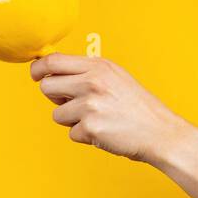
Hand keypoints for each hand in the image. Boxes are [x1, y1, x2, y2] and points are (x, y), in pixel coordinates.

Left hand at [30, 53, 183, 163]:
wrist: (160, 132)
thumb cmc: (138, 107)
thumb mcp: (115, 78)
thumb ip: (86, 72)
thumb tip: (51, 72)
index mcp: (99, 66)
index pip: (53, 61)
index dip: (38, 69)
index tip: (37, 75)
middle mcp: (93, 81)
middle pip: (47, 87)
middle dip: (55, 98)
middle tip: (74, 103)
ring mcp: (91, 104)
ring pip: (57, 114)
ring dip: (73, 121)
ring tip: (98, 119)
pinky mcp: (91, 127)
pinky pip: (72, 133)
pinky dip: (86, 136)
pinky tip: (105, 131)